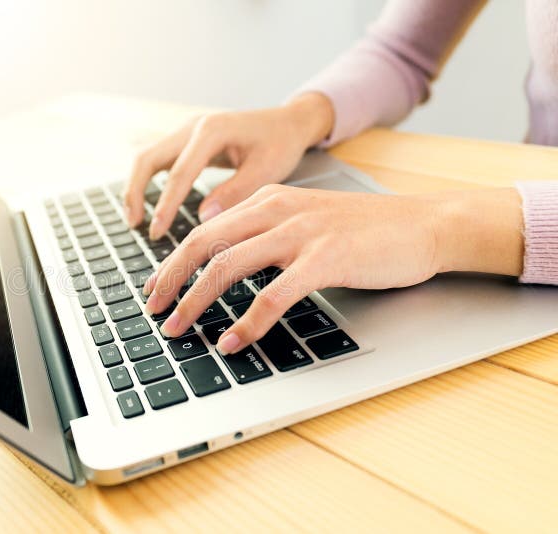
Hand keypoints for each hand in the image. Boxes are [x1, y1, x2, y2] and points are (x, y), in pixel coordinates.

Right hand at [123, 93, 334, 238]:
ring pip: (147, 157)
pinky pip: (158, 160)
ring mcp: (187, 131)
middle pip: (148, 158)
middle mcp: (193, 126)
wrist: (289, 122)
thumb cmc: (281, 144)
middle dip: (135, 193)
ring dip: (135, 187)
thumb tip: (204, 219)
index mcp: (213, 130)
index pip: (179, 172)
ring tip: (134, 220)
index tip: (157, 231)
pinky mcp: (187, 140)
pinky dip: (147, 182)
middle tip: (135, 225)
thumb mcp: (267, 171)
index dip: (166, 205)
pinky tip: (147, 205)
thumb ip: (235, 193)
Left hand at [143, 185, 522, 354]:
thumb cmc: (364, 229)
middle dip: (170, 280)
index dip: (172, 261)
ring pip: (227, 267)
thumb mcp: (305, 220)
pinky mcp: (324, 260)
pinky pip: (272, 295)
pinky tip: (233, 341)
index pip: (204, 229)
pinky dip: (248, 322)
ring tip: (178, 330)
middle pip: (203, 244)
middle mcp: (276, 211)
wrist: (423, 224)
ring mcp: (300, 233)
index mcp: (267, 199)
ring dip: (195, 302)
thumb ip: (266, 235)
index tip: (155, 288)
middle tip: (153, 310)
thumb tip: (226, 266)